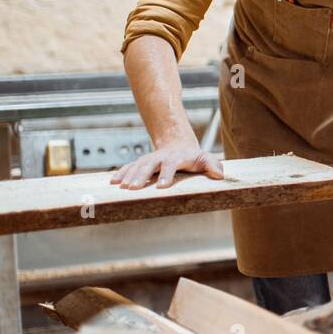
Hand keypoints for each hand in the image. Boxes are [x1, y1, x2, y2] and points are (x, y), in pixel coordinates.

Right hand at [109, 141, 223, 189]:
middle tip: (133, 188)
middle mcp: (160, 157)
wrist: (179, 145)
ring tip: (121, 187)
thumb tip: (220, 175)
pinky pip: (129, 167)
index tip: (162, 187)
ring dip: (128, 176)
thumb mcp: (206, 159)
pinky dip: (120, 173)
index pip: (171, 165)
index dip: (166, 175)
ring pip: (137, 166)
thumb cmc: (194, 157)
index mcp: (176, 157)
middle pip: (149, 164)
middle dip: (141, 176)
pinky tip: (112, 182)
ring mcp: (149, 159)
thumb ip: (213, 165)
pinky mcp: (141, 163)